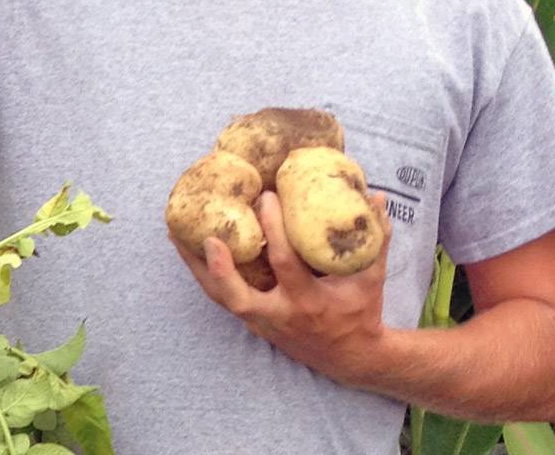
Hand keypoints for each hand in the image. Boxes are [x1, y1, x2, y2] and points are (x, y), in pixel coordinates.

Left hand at [173, 190, 391, 387]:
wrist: (353, 359)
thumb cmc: (362, 311)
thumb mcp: (372, 276)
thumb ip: (375, 237)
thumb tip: (377, 197)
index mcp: (307, 300)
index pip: (284, 261)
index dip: (273, 229)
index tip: (265, 195)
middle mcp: (279, 314)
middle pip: (235, 296)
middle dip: (218, 265)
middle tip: (206, 231)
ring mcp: (262, 322)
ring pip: (220, 298)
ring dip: (197, 268)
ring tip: (176, 236)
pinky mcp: (254, 322)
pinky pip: (222, 298)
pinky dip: (206, 275)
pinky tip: (191, 251)